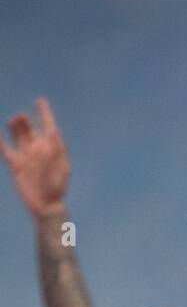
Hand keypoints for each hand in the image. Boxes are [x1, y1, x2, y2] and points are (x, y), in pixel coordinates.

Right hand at [1, 97, 68, 217]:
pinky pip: (4, 148)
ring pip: (16, 135)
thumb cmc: (58, 187)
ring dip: (14, 126)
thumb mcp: (61, 166)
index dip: (44, 113)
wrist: (47, 206)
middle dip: (23, 120)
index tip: (40, 101)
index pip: (48, 125)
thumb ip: (57, 148)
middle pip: (28, 128)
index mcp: (51, 148)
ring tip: (13, 122)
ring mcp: (25, 156)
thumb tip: (52, 131)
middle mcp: (37, 149)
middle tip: (21, 119)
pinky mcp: (14, 165)